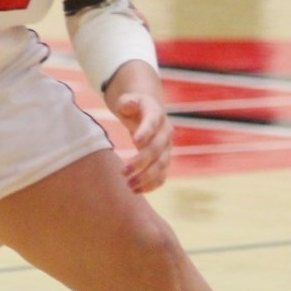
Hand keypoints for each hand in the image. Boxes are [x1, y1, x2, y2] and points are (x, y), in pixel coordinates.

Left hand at [106, 62, 172, 193]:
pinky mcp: (164, 159)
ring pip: (162, 165)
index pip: (152, 123)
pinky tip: (136, 191)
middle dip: (141, 162)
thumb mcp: (127, 100)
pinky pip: (162, 175)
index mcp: (155, 113)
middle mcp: (165, 131)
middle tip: (123, 172)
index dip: (145, 132)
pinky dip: (152, 185)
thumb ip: (126, 102)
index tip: (134, 142)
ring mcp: (167, 147)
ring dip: (147, 178)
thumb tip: (129, 104)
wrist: (147, 111)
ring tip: (129, 185)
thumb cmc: (133, 106)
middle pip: (157, 149)